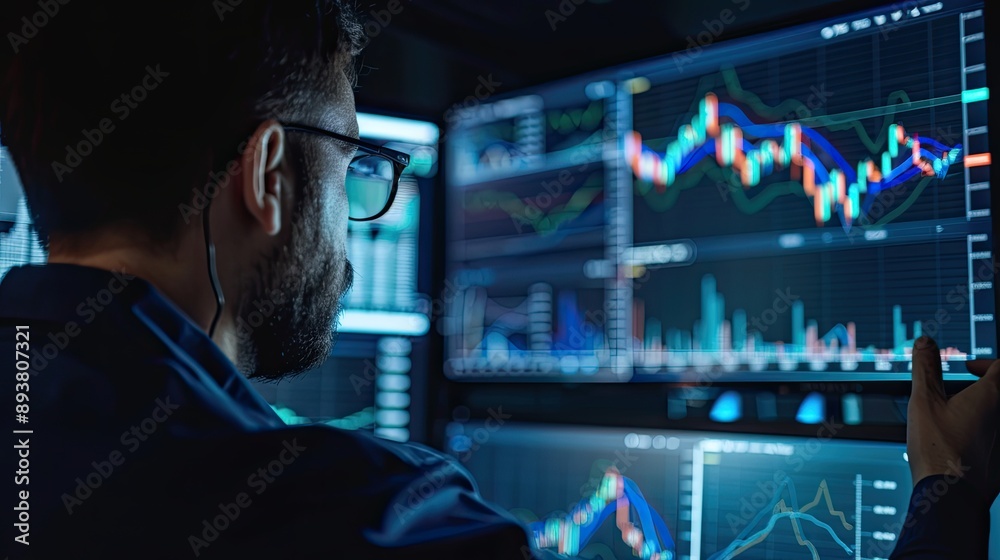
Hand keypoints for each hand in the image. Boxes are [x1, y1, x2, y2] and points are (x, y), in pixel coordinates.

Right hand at [907, 335, 999, 498]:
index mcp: (991, 396)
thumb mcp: (924, 400)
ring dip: (982, 412)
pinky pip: (995, 439)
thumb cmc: (939, 448)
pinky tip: (959, 445)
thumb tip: (925, 342)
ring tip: (956, 418)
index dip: (985, 363)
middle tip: (963, 390)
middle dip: (985, 388)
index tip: (968, 369)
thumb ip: (926, 368)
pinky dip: (981, 434)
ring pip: (996, 417)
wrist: (951, 495)